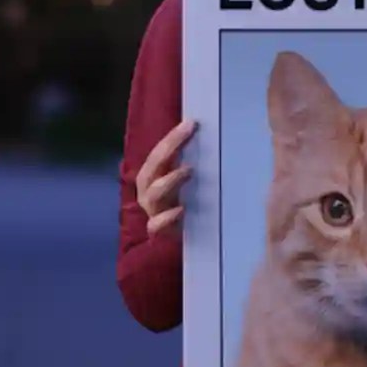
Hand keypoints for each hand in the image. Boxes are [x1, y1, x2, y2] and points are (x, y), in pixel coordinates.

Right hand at [136, 119, 195, 238]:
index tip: (192, 123)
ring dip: (170, 179)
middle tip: (188, 134)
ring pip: (153, 193)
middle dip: (170, 147)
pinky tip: (181, 210)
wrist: (191, 243)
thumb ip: (196, 166)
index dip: (173, 137)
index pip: (161, 152)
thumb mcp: (193, 185)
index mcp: (155, 177)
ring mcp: (153, 211)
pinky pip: (156, 225)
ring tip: (188, 170)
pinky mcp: (160, 231)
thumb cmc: (193, 207)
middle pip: (153, 166)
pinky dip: (167, 217)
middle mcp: (149, 191)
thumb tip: (217, 141)